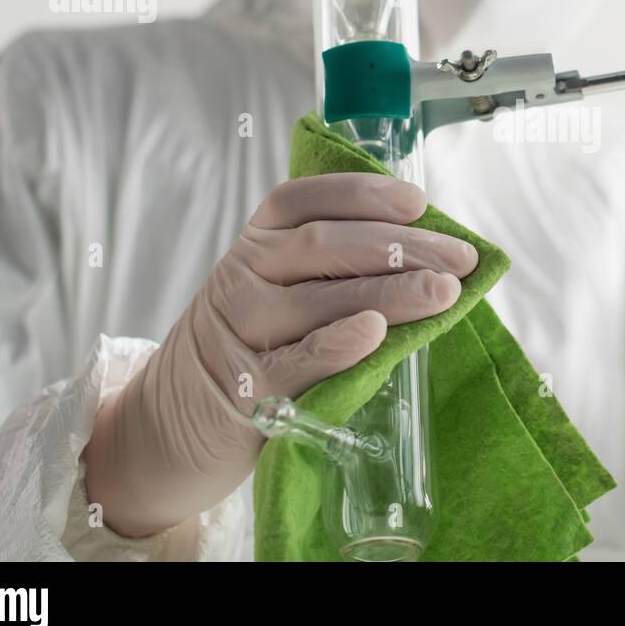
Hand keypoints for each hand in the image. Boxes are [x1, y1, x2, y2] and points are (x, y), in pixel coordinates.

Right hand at [83, 173, 477, 538]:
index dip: (360, 194)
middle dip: (400, 248)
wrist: (166, 431)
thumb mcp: (275, 298)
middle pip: (324, 247)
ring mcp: (240, 332)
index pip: (303, 201)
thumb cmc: (248, 354)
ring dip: (390, 293)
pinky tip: (377, 331)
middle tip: (459, 258)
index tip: (417, 200)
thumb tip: (428, 261)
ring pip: (319, 299)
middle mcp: (242, 277)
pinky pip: (297, 360)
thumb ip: (332, 274)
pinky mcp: (246, 391)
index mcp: (254, 245)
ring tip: (444, 293)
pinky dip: (338, 343)